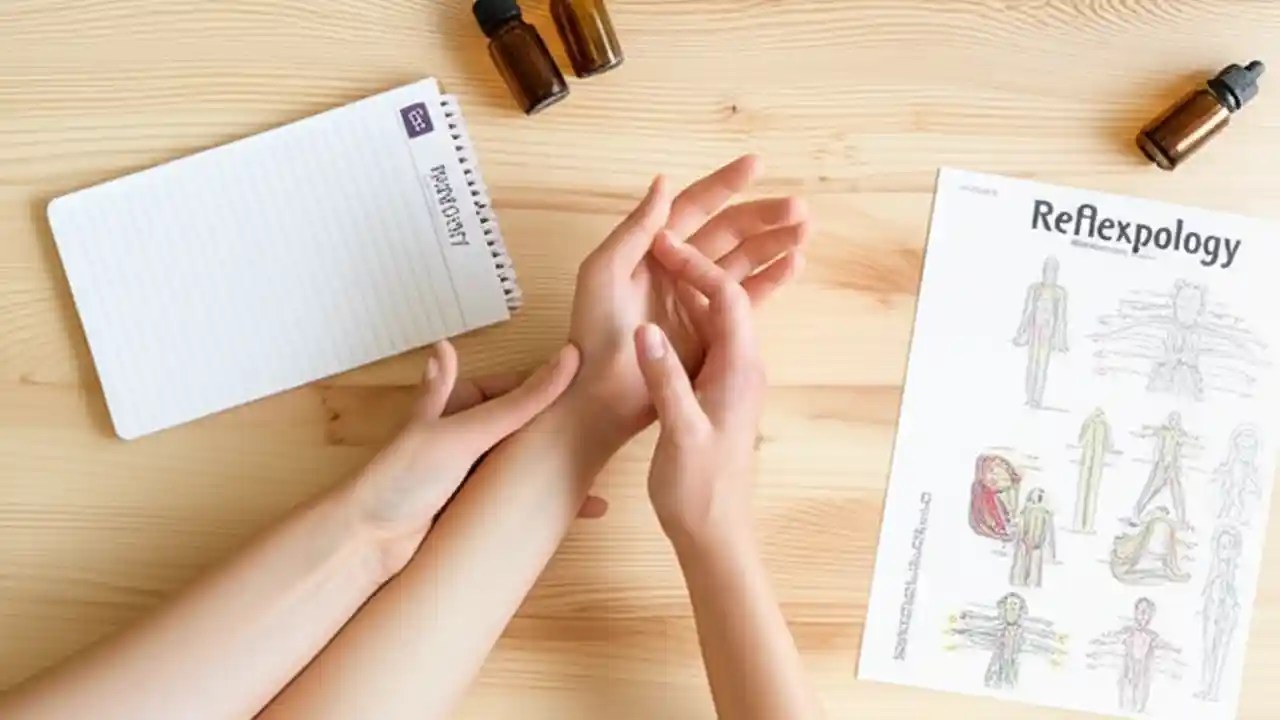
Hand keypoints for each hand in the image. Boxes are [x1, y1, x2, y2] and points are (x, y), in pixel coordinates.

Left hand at [344, 341, 600, 576]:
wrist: (366, 541)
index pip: (522, 387)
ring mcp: (474, 469)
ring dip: (560, 468)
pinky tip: (581, 508)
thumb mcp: (465, 433)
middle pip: (529, 427)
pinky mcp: (477, 503)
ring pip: (528, 463)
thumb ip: (517, 402)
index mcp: (462, 401)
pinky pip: (520, 497)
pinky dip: (548, 500)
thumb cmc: (402, 477)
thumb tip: (563, 356)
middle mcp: (470, 431)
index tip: (599, 394)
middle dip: (566, 433)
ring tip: (600, 474)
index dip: (558, 391)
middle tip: (611, 438)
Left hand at [567, 155, 808, 437]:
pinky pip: (748, 298)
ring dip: (775, 244)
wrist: (601, 394)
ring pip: (744, 261)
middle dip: (763, 216)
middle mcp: (679, 267)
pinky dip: (772, 281)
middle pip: (728, 231)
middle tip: (798, 207)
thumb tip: (665, 182)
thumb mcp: (602, 272)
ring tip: (804, 231)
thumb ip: (634, 229)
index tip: (757, 164)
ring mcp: (698, 297)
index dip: (725, 184)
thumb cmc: (592, 332)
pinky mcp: (713, 328)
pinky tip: (794, 265)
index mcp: (652, 248)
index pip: (694, 207)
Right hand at [633, 231, 800, 546]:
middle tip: (659, 239)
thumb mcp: (679, 434)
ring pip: (719, 316)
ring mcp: (733, 380)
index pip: (726, 296)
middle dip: (698, 263)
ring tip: (661, 259)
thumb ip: (666, 380)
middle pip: (729, 297)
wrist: (716, 534)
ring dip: (695, 285)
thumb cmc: (700, 490)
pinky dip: (687, 315)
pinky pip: (709, 339)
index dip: (695, 265)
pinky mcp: (719, 393)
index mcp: (740, 371)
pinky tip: (663, 310)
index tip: (660, 243)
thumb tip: (646, 330)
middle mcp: (744, 368)